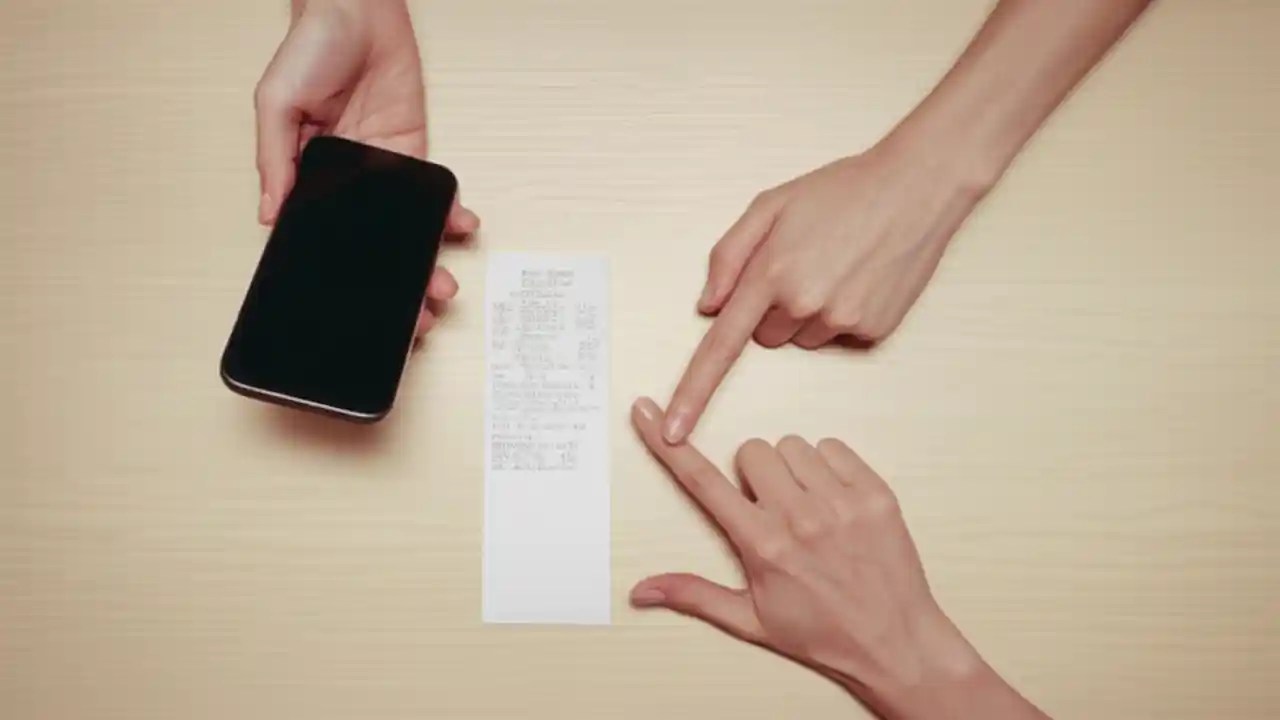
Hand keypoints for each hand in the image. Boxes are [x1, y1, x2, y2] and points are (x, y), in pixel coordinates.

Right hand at [253, 0, 477, 335]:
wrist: (355, 7)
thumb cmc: (309, 48)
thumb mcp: (275, 102)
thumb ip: (275, 158)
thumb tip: (270, 213)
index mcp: (306, 177)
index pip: (323, 240)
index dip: (342, 279)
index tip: (357, 315)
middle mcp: (347, 182)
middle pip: (372, 245)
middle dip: (394, 285)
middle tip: (415, 320)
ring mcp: (384, 170)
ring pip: (406, 229)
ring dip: (425, 260)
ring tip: (440, 290)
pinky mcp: (414, 151)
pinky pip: (434, 191)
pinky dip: (450, 212)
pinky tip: (461, 229)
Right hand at [628, 398, 1047, 718]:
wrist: (894, 642)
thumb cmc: (822, 632)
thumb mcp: (750, 619)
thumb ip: (693, 595)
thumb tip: (640, 590)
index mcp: (762, 544)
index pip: (702, 481)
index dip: (667, 445)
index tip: (647, 412)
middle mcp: (799, 517)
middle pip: (752, 450)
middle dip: (754, 473)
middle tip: (772, 509)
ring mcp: (841, 502)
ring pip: (793, 445)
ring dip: (792, 469)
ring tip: (808, 508)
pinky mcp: (875, 493)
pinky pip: (834, 447)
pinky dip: (828, 466)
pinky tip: (834, 501)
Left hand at [663, 137, 988, 442]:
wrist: (916, 188)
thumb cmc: (840, 191)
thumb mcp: (770, 205)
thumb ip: (728, 256)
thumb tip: (707, 306)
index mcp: (772, 273)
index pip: (721, 346)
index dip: (692, 392)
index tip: (674, 429)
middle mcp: (805, 305)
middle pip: (764, 338)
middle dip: (771, 310)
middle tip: (802, 265)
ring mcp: (842, 322)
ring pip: (801, 340)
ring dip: (808, 313)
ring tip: (835, 267)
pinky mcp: (873, 331)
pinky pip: (837, 338)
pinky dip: (842, 315)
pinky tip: (860, 278)